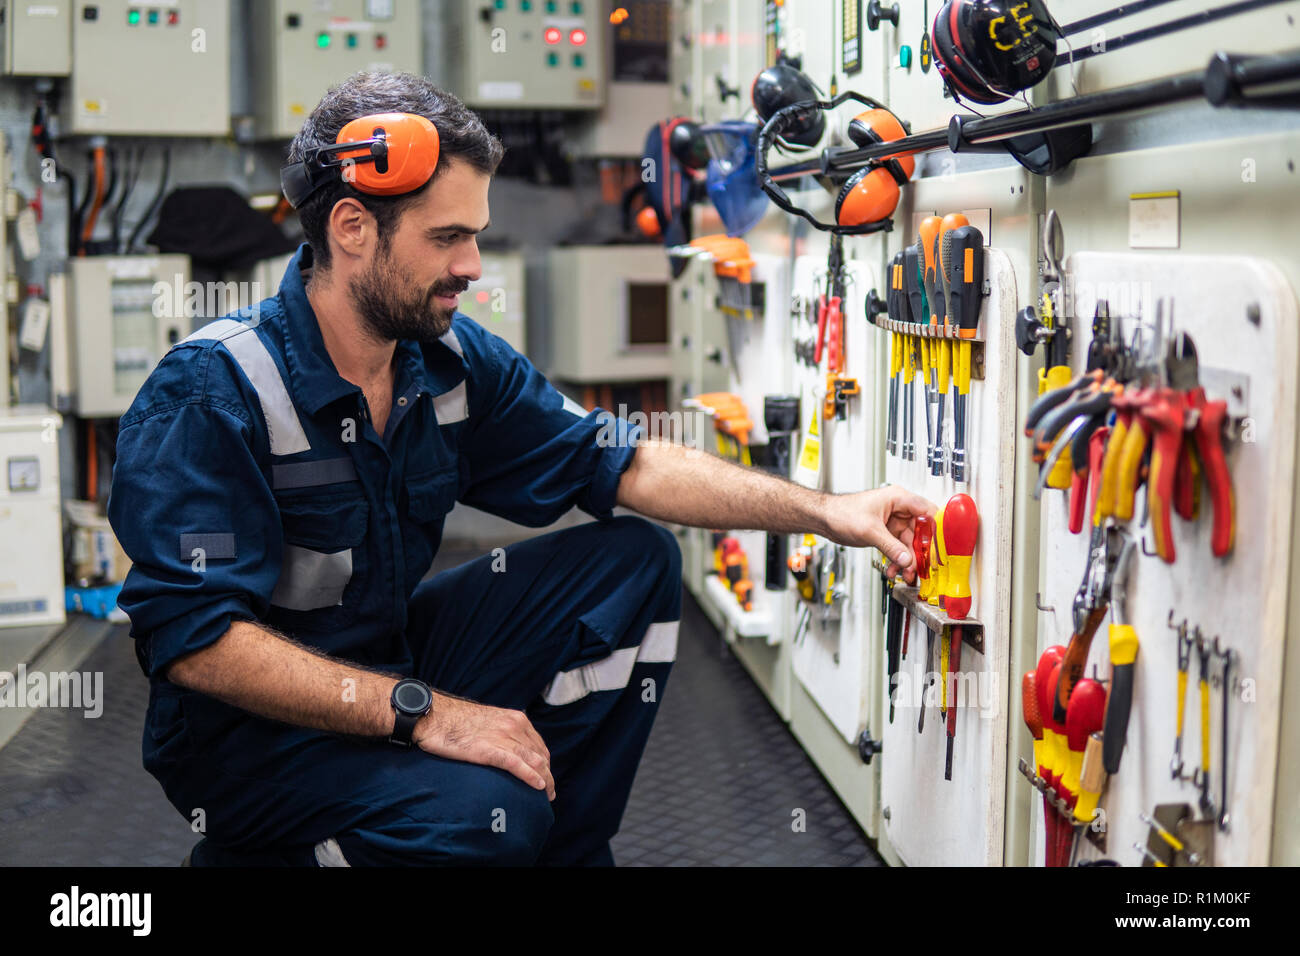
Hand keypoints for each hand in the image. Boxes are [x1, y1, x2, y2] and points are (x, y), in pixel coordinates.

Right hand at [413, 694, 554, 800]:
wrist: (434, 715)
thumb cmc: (456, 721)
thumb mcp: (488, 721)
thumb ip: (502, 732)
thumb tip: (508, 748)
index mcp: (516, 719)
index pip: (539, 746)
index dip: (546, 764)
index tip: (546, 777)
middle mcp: (514, 726)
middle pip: (540, 755)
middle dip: (548, 775)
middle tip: (549, 793)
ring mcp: (502, 737)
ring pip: (533, 761)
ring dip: (545, 780)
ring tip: (547, 796)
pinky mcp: (489, 749)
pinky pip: (516, 764)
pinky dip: (531, 776)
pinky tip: (538, 786)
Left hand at [822, 486, 937, 583]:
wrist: (824, 519)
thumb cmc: (841, 512)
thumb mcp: (870, 531)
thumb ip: (891, 546)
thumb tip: (907, 559)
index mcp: (899, 498)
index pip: (927, 512)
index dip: (936, 530)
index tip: (938, 548)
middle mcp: (899, 509)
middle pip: (920, 532)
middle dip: (919, 553)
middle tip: (919, 568)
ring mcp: (893, 522)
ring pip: (909, 543)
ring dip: (907, 560)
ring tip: (905, 574)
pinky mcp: (886, 533)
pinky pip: (898, 548)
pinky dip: (897, 560)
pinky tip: (892, 570)